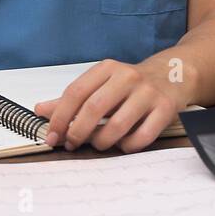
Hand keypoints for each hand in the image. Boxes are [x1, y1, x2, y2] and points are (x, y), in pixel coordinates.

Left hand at [34, 59, 185, 153]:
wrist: (174, 73)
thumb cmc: (131, 83)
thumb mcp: (101, 83)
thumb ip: (72, 98)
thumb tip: (40, 111)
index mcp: (107, 68)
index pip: (75, 92)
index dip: (60, 116)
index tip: (52, 135)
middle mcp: (127, 77)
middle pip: (94, 108)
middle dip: (78, 132)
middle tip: (71, 144)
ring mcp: (148, 93)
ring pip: (117, 126)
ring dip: (101, 142)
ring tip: (98, 144)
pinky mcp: (165, 109)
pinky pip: (141, 137)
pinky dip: (127, 146)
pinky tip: (122, 144)